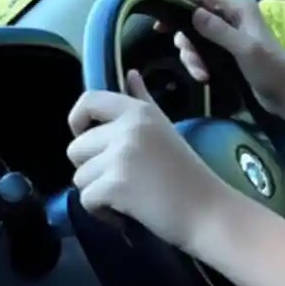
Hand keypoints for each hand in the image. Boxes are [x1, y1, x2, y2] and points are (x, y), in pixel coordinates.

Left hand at [66, 70, 230, 251]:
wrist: (208, 210)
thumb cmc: (188, 173)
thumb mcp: (165, 128)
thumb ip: (143, 101)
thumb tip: (129, 74)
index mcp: (138, 111)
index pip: (88, 100)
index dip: (77, 120)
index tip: (87, 137)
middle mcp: (126, 128)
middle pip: (76, 147)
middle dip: (91, 168)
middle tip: (122, 178)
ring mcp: (120, 156)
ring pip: (79, 176)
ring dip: (97, 191)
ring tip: (127, 196)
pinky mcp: (114, 186)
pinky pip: (86, 199)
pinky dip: (101, 211)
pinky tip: (125, 211)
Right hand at [162, 0, 284, 111]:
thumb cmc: (271, 69)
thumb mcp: (245, 49)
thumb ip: (219, 31)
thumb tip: (193, 13)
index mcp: (240, 9)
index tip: (160, 8)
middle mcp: (233, 18)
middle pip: (195, 18)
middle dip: (187, 38)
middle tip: (185, 54)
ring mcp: (228, 36)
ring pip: (196, 38)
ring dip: (192, 56)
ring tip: (201, 74)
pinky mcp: (226, 53)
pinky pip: (202, 52)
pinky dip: (198, 64)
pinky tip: (204, 78)